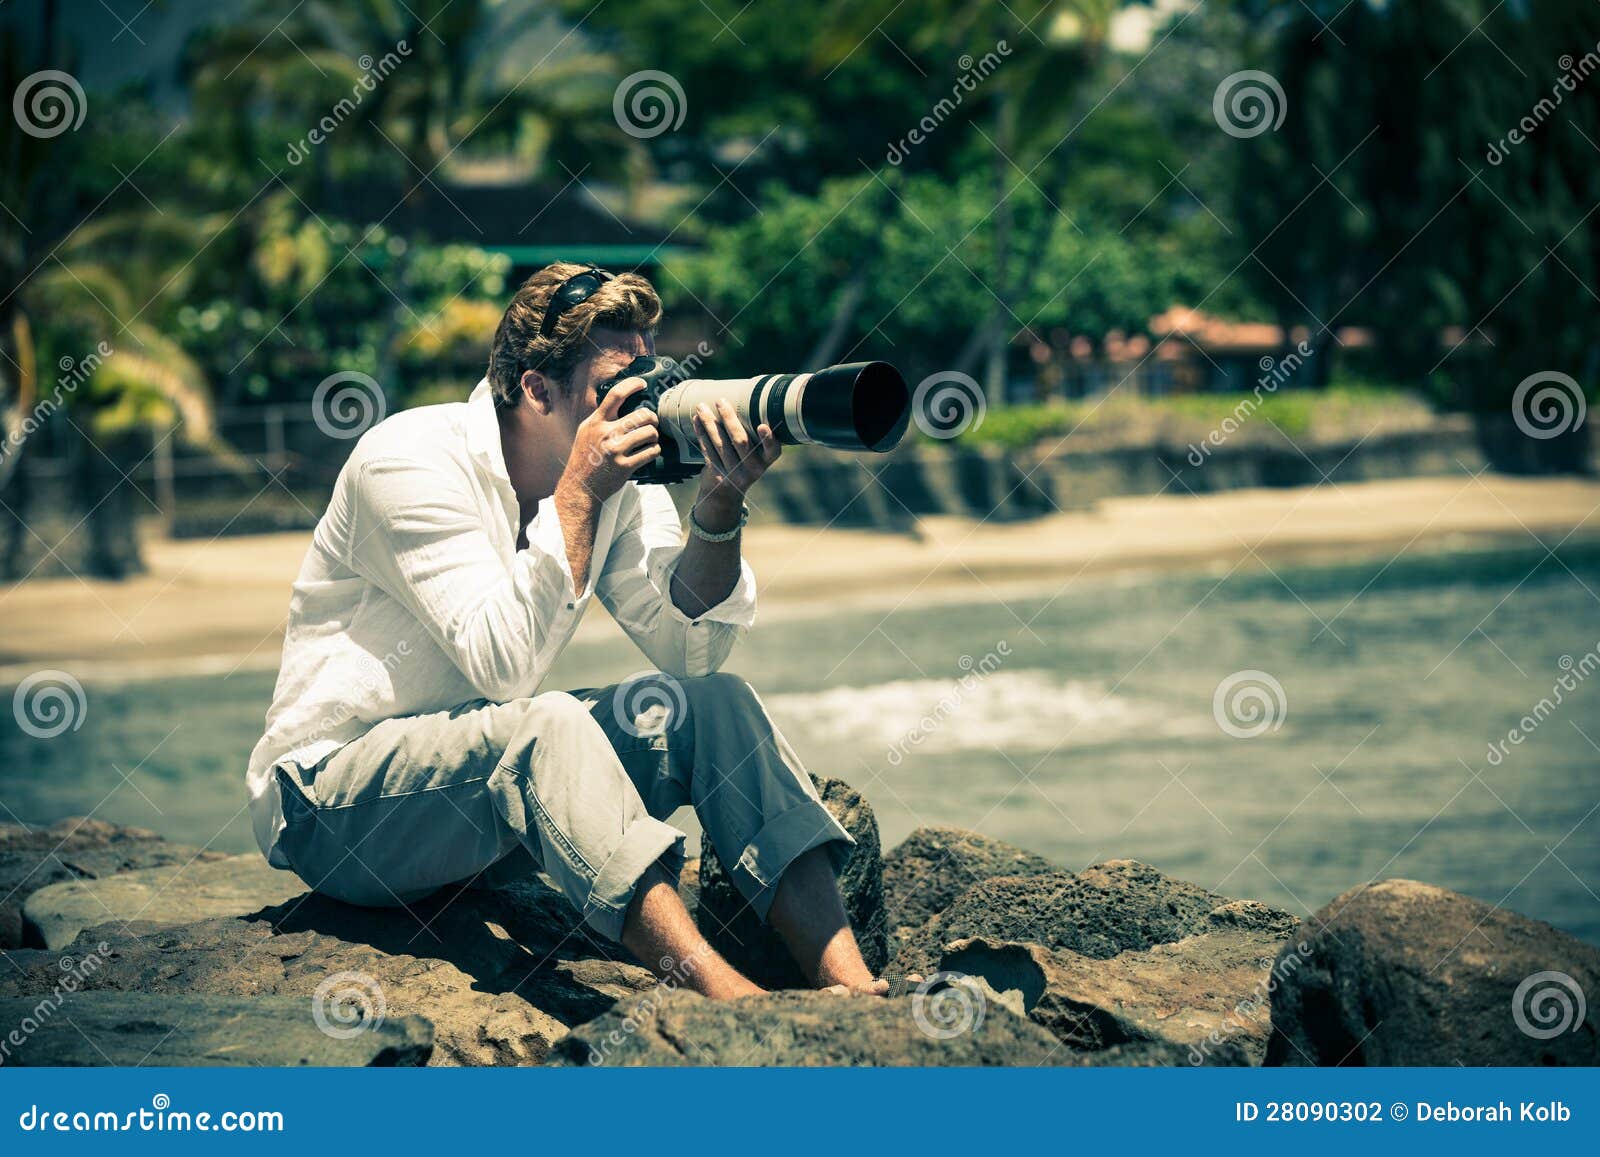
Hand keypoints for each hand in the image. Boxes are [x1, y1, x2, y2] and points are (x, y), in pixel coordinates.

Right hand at [557, 376, 660, 508]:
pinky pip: (651, 452)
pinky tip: (649, 452)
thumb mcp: (586, 432)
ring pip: (650, 433)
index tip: (642, 384)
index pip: (615, 395)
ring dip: (654, 436)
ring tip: (650, 440)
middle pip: (642, 414)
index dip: (632, 384)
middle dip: (652, 418)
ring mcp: (616, 450)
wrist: (580, 487)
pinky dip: (654, 451)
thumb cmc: (584, 458)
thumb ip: (601, 419)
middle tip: (652, 423)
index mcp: (596, 422)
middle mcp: (606, 433)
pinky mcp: (625, 466)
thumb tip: (621, 404)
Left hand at [692, 399, 779, 524]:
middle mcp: (753, 469)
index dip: (769, 439)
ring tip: (701, 407)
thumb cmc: (743, 463)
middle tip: (720, 401)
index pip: (773, 451)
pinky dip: (701, 433)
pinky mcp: (718, 475)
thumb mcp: (755, 455)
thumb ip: (754, 436)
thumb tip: (744, 398)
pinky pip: (708, 451)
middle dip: (729, 419)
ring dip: (709, 423)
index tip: (762, 425)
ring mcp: (734, 474)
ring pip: (720, 444)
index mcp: (766, 461)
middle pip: (741, 441)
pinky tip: (696, 420)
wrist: (726, 494)